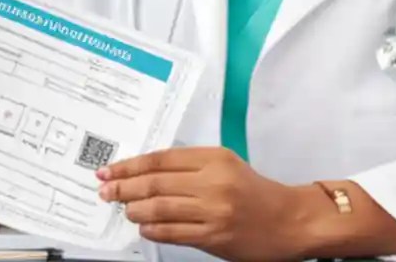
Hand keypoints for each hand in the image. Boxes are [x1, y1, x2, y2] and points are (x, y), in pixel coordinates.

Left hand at [98, 147, 317, 261]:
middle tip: (106, 190)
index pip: (160, 159)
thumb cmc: (254, 192)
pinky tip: (144, 226)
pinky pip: (173, 232)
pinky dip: (152, 229)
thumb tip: (144, 173)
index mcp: (214, 158)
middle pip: (155, 183)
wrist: (290, 221)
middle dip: (123, 187)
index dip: (130, 165)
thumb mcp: (225, 165)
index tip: (109, 169)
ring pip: (160, 208)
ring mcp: (214, 211)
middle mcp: (213, 182)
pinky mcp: (215, 237)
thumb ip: (189, 166)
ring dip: (134, 209)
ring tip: (124, 209)